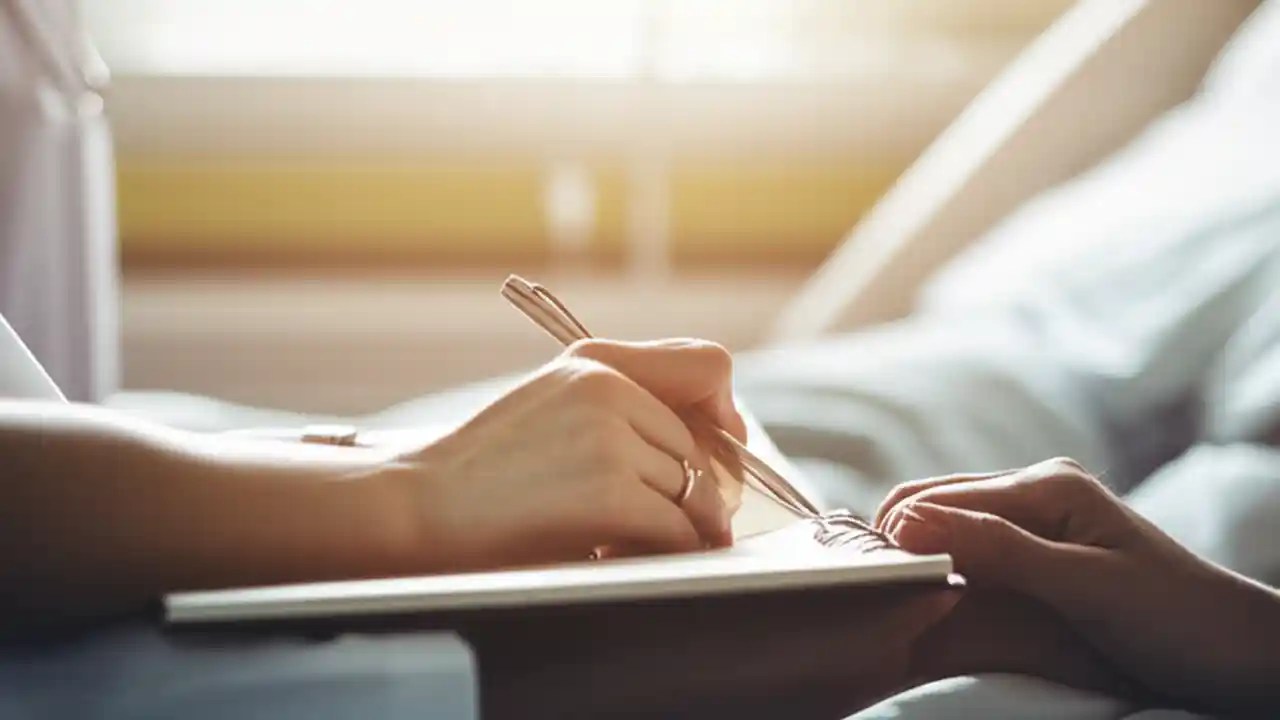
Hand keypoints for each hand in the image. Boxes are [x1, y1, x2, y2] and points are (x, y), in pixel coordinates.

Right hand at [402, 338, 746, 569]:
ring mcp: (610, 440)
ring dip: (684, 528)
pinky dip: (669, 552)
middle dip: (699, 491)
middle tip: (685, 526)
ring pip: (694, 491)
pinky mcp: (608, 493)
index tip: (724, 451)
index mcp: (597, 362)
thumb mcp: (550, 401)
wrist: (419, 505)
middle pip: (702, 446)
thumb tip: (708, 440)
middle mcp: (609, 389)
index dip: (726, 415)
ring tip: (648, 545)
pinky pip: (676, 529)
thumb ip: (620, 401)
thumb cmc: (482, 468)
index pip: (707, 369)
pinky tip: (630, 555)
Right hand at [874, 458, 1279, 711]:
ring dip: (917, 559)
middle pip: (931, 505)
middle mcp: (1036, 490)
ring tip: (892, 602)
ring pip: (945, 527)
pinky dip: (943, 572)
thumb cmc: (1176, 619)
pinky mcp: (1038, 552)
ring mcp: (1037, 519)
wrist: (1239, 654)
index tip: (867, 585)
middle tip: (871, 596)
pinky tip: (935, 600)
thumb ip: (999, 550)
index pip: (936, 500)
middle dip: (896, 543)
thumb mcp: (1084, 587)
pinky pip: (971, 551)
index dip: (895, 538)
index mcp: (1045, 486)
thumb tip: (908, 523)